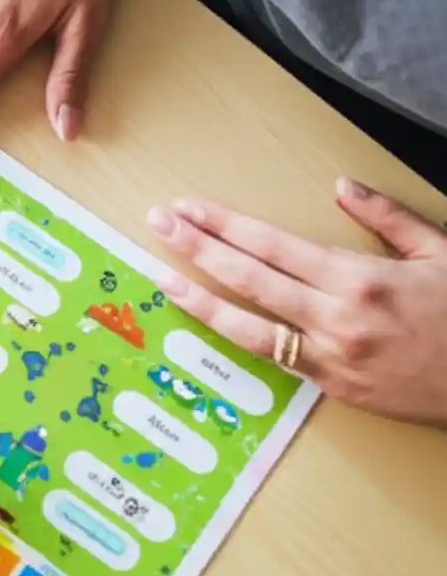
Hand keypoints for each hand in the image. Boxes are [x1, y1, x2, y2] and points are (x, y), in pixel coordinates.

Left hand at [148, 178, 446, 425]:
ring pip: (246, 327)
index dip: (223, 225)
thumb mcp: (443, 252)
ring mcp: (329, 357)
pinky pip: (272, 357)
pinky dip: (236, 336)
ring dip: (197, 299)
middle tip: (157, 223)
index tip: (187, 208)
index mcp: (361, 277)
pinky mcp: (331, 387)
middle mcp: (336, 317)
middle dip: (195, 248)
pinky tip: (207, 319)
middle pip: (248, 278)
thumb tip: (341, 188)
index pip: (272, 244)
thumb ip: (388, 218)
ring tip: (160, 277)